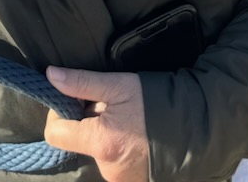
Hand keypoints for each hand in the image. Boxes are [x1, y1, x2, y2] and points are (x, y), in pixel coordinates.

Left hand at [44, 66, 149, 181]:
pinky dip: (116, 146)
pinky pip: (112, 161)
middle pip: (78, 140)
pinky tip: (133, 133)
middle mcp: (106, 168)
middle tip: (109, 104)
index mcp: (100, 143)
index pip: (55, 133)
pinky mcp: (131, 181)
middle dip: (86, 120)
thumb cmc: (156, 104)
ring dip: (103, 133)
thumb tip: (50, 76)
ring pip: (96, 150)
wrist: (197, 128)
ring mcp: (120, 179)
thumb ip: (81, 82)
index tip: (74, 99)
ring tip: (126, 118)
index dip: (57, 113)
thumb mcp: (118, 86)